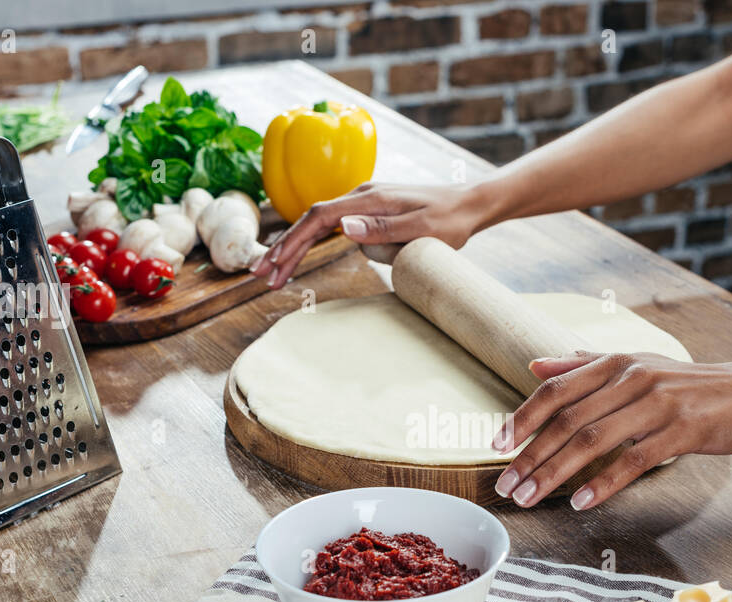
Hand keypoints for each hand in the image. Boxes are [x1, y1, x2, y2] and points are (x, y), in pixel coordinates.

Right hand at [251, 182, 488, 286]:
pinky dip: (312, 244)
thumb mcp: (421, 229)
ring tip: (273, 274)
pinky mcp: (370, 212)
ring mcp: (364, 204)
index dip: (294, 242)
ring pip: (318, 226)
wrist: (470, 204)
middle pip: (311, 222)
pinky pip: (332, 228)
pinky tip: (300, 256)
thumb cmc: (450, 221)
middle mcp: (361, 197)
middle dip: (283, 249)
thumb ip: (384, 229)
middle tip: (261, 276)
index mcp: (369, 200)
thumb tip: (345, 228)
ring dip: (294, 249)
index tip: (276, 265)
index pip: (319, 218)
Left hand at [491, 351, 731, 509]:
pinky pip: (633, 460)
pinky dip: (603, 483)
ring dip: (555, 474)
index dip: (522, 419)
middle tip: (506, 486)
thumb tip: (535, 367)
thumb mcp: (635, 364)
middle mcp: (631, 378)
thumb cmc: (688, 383)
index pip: (555, 391)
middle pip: (567, 421)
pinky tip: (582, 502)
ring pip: (592, 442)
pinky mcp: (681, 432)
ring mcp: (657, 404)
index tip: (497, 446)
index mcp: (615, 363)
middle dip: (530, 456)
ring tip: (531, 498)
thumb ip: (582, 366)